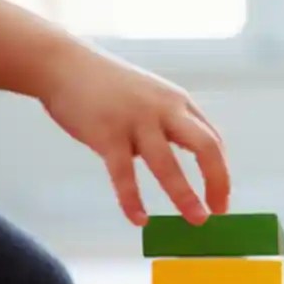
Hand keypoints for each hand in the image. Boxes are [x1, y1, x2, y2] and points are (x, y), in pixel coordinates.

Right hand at [39, 45, 228, 225]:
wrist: (62, 64)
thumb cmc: (107, 87)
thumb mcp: (149, 98)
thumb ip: (166, 126)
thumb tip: (176, 172)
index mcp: (178, 102)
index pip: (213, 140)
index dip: (220, 173)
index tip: (220, 200)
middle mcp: (163, 109)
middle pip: (205, 147)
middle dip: (217, 181)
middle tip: (217, 211)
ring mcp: (135, 120)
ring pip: (167, 164)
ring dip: (184, 195)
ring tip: (195, 219)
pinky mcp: (107, 134)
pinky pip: (124, 174)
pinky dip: (132, 199)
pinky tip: (139, 219)